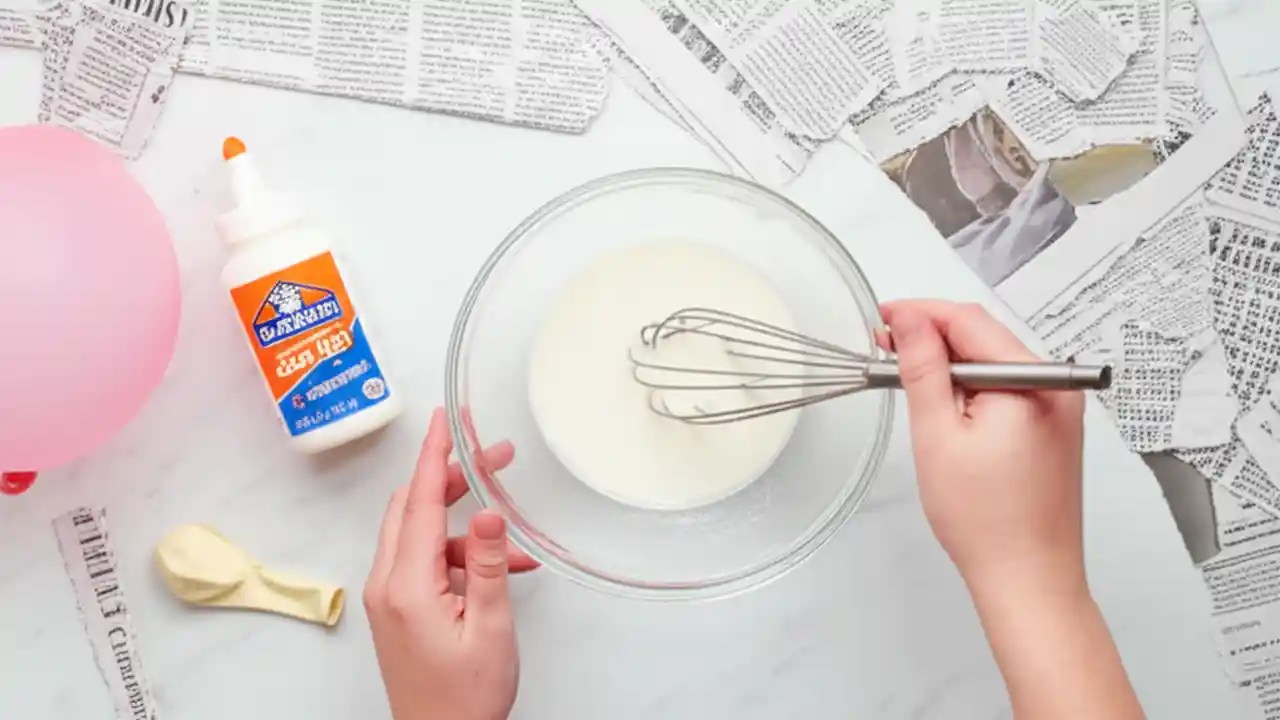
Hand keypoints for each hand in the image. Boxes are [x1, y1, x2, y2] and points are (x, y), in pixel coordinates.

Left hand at [364, 408, 535, 719]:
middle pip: (415, 508)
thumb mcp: (491, 627)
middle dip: (453, 476)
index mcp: (406, 585)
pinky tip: (502, 567)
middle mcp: (388, 585)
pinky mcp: (399, 609)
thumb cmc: (464, 698)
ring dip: (465, 522)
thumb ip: (491, 565)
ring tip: (510, 521)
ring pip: (422, 534)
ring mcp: (390, 598)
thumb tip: (492, 512)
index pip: (420, 502)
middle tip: (492, 455)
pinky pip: (426, 562)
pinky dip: (462, 555)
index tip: (445, 419)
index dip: (435, 455)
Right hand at [879, 301, 1085, 593]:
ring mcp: (1059, 408)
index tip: (882, 320)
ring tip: (908, 377)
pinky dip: (972, 386)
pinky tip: (944, 402)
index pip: (968, 321)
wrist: (1029, 578)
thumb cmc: (986, 520)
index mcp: (1033, 381)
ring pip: (994, 361)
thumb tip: (908, 320)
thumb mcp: (937, 435)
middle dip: (932, 335)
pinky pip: (1008, 387)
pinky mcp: (1054, 428)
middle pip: (985, 336)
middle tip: (886, 347)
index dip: (919, 314)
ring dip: (950, 361)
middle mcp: (1055, 387)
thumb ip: (923, 369)